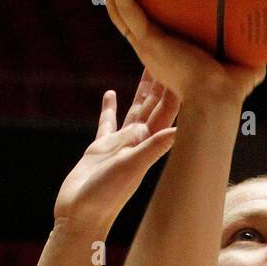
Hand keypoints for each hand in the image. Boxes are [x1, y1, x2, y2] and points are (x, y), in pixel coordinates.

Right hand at [54, 70, 178, 232]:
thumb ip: (151, 149)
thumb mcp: (130, 168)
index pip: (168, 109)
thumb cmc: (105, 197)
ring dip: (142, 89)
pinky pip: (108, 123)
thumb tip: (178, 131)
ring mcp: (120, 145)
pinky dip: (110, 107)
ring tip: (148, 64)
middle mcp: (138, 141)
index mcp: (148, 143)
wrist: (80, 215)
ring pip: (134, 108)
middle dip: (164, 79)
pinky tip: (110, 93)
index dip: (177, 86)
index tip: (187, 61)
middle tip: (172, 50)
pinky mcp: (100, 149)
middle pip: (155, 103)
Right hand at [94, 0, 264, 105]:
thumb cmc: (231, 87)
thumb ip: (251, 45)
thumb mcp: (243, 61)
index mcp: (166, 51)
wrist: (216, 98)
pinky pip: (128, 9)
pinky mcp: (147, 40)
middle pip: (124, 14)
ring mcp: (146, 44)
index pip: (147, 24)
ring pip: (118, 9)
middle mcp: (151, 47)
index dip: (139, 6)